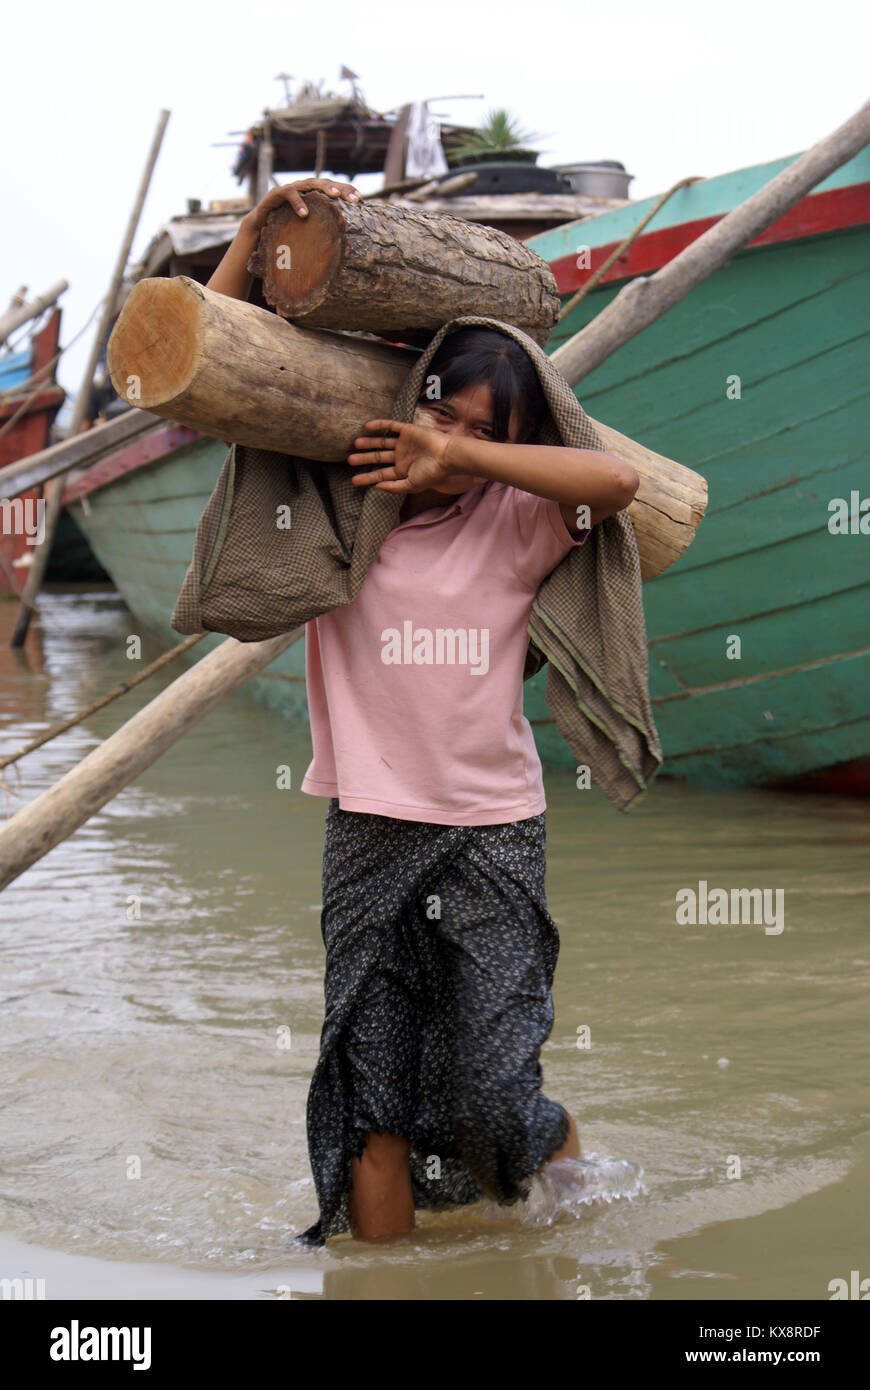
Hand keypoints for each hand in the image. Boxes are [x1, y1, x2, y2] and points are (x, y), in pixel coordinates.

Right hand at [243, 178, 361, 234]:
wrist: (260, 226)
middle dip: (340, 188)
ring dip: (323, 189)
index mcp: (313, 195)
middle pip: (324, 183)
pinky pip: (289, 194)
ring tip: (334, 196)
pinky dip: (297, 203)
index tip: (360, 199)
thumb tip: (344, 248)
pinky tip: (305, 214)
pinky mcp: (276, 194)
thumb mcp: (307, 229)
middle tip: (353, 197)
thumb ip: (321, 230)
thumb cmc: (287, 228)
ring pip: (309, 184)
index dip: (346, 191)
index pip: (333, 188)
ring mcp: (290, 189)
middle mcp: (303, 188)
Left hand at [347, 417, 453, 492]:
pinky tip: (367, 427)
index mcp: (402, 471)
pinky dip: (379, 425)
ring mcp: (404, 443)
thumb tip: (377, 487)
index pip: (380, 474)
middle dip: (364, 459)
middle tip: (349, 460)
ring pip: (382, 442)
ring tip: (355, 443)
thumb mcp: (411, 485)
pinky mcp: (408, 430)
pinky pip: (391, 426)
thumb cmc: (432, 473)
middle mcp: (401, 457)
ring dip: (369, 443)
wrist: (446, 456)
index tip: (354, 481)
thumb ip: (394, 487)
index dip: (367, 478)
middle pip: (378, 458)